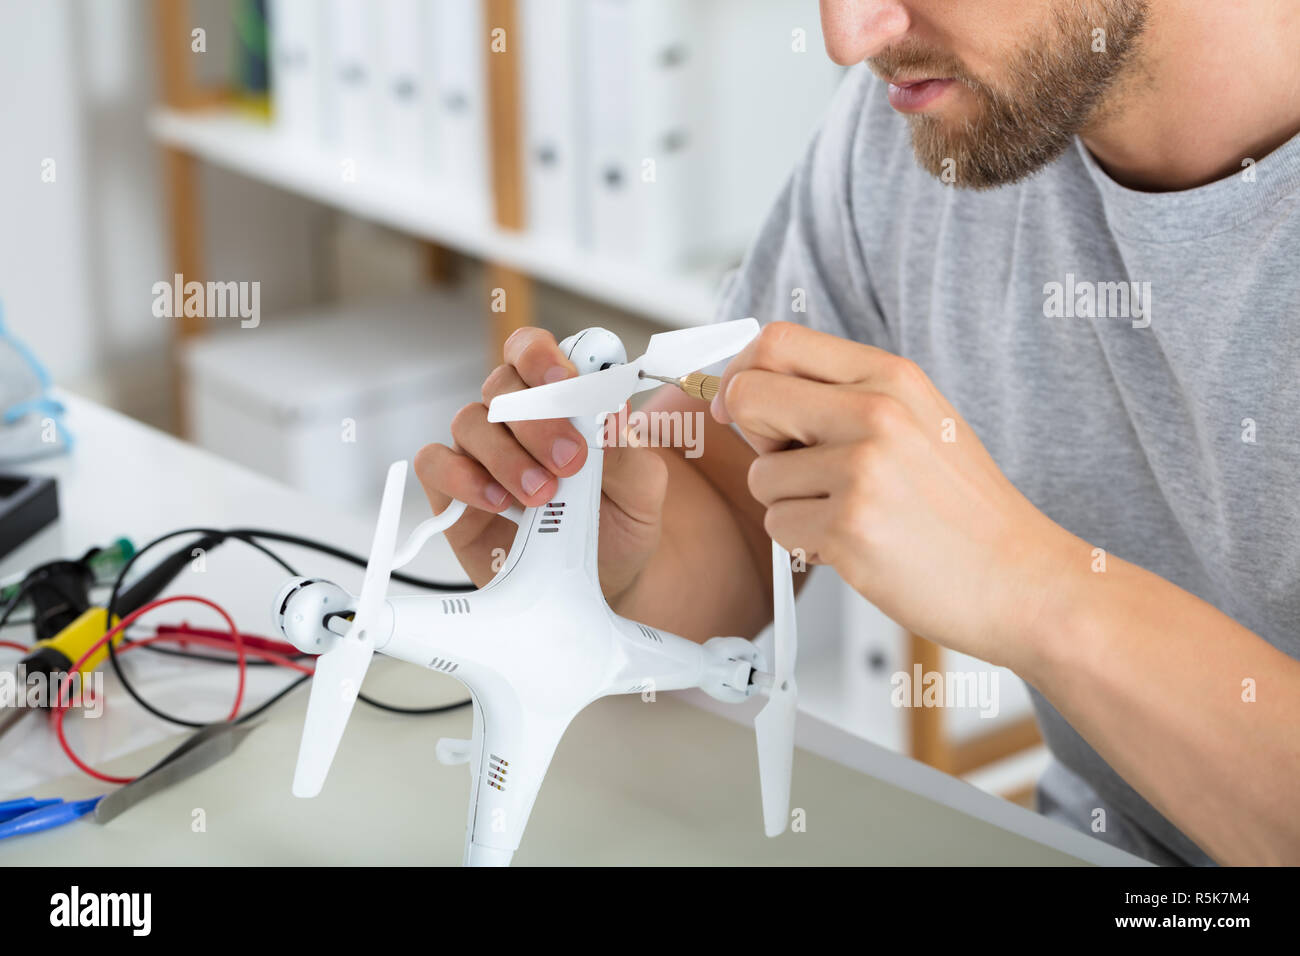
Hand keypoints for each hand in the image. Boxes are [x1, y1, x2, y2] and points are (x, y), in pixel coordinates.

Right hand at [414, 328, 667, 601]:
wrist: (602, 583)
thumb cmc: (619, 525)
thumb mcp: (642, 490)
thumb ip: (626, 451)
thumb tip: (607, 415)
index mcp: (559, 400)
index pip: (534, 351)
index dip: (542, 356)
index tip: (565, 380)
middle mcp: (514, 419)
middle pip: (502, 386)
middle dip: (537, 420)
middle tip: (570, 462)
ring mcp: (480, 453)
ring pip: (470, 423)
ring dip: (508, 457)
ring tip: (542, 497)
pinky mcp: (453, 492)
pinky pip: (435, 465)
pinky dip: (462, 479)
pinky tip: (498, 503)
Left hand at [712, 322, 1080, 667]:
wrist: (1024, 580)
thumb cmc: (965, 510)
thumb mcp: (919, 421)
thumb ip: (844, 397)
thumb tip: (749, 389)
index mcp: (891, 376)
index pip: (777, 341)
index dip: (742, 373)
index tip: (740, 404)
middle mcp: (876, 412)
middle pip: (749, 396)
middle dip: (755, 438)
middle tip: (798, 466)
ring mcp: (862, 469)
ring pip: (760, 475)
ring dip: (791, 504)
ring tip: (854, 515)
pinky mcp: (849, 527)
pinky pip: (778, 526)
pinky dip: (807, 544)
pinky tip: (859, 545)